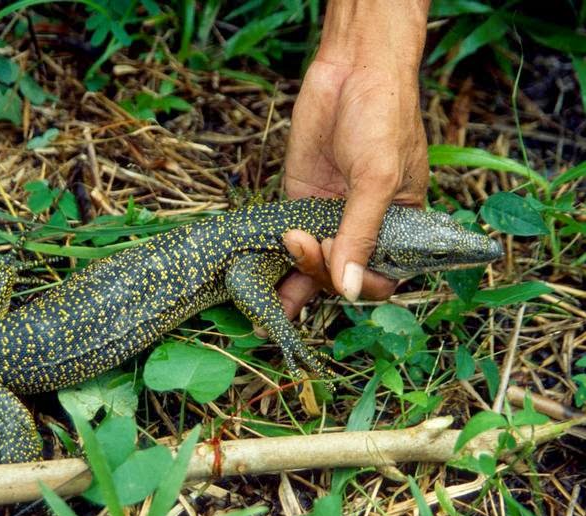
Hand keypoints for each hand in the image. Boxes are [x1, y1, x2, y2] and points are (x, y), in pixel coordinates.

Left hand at [278, 0, 430, 318]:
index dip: (359, 281)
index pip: (382, 276)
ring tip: (266, 302)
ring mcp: (331, 216)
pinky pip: (290, 241)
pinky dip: (276, 262)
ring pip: (313, 265)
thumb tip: (347, 288)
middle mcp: (364, 227)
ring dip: (292, 283)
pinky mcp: (301, 201)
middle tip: (302, 245)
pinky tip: (259, 285)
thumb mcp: (378, 178)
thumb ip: (361, 233)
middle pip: (341, 274)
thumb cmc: (382, 118)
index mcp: (401, 228)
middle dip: (319, 273)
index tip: (338, 263)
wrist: (351, 70)